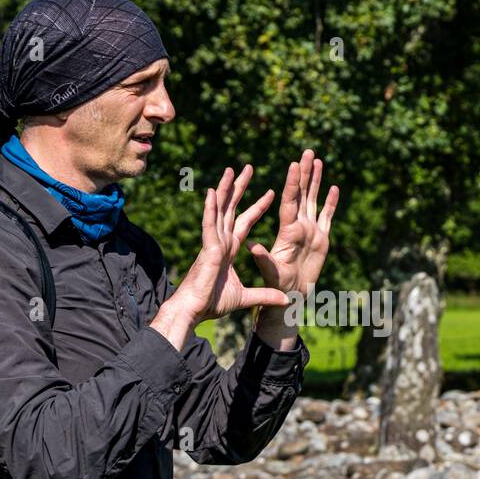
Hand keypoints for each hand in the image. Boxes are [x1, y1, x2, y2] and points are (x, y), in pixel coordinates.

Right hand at [170, 165, 288, 326]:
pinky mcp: (207, 249)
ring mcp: (213, 243)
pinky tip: (213, 192)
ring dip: (226, 190)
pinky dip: (210, 208)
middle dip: (241, 188)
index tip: (271, 193)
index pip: (246, 222)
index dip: (257, 207)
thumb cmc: (212, 303)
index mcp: (229, 249)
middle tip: (248, 168)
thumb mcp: (246, 297)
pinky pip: (209, 225)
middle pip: (232, 209)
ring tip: (232, 170)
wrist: (194, 310)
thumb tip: (285, 300)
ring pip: (219, 210)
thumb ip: (265, 295)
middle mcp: (221, 241)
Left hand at [248, 149, 338, 297]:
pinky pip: (326, 217)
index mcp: (286, 232)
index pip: (289, 202)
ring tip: (317, 160)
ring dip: (315, 181)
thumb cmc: (278, 288)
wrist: (291, 298)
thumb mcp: (270, 273)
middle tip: (307, 151)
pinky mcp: (321, 240)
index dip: (291, 184)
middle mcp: (298, 227)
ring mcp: (311, 232)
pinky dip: (330, 203)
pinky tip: (334, 187)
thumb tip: (251, 246)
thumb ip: (264, 259)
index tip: (293, 165)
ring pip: (313, 200)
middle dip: (304, 173)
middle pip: (301, 194)